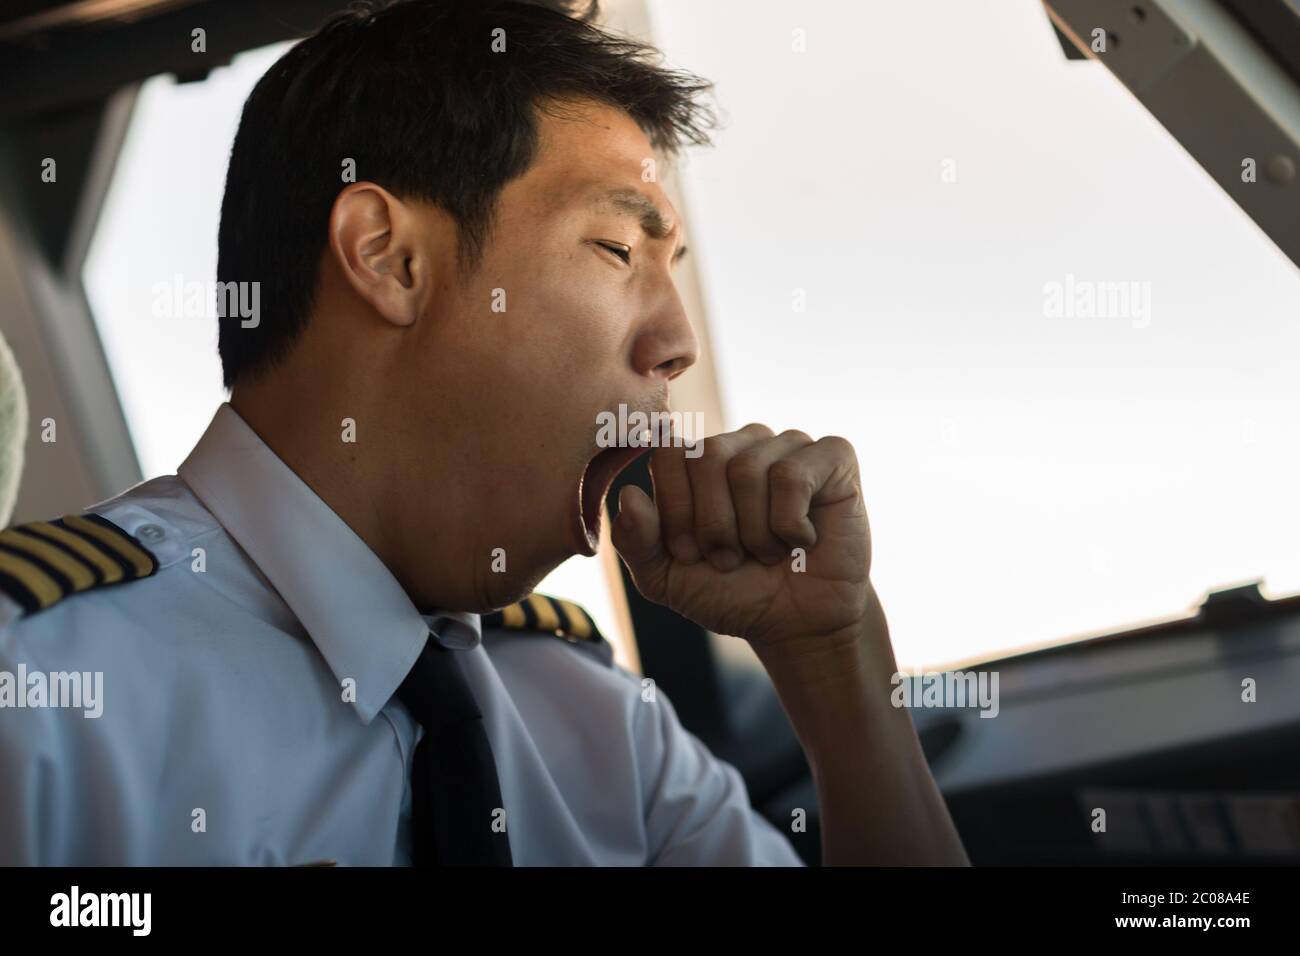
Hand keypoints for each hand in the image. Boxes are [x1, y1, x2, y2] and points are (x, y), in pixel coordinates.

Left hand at [611, 424, 871, 655]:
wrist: (798, 624)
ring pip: (748, 469)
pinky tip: (802, 540)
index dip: (676, 511)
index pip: (668, 453)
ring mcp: (789, 444)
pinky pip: (793, 475)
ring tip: (769, 552)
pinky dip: (790, 524)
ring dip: (754, 532)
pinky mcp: (834, 456)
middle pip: (707, 455)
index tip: (692, 553)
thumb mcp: (665, 578)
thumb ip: (635, 540)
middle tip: (732, 557)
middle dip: (714, 524)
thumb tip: (627, 495)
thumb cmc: (732, 593)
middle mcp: (743, 443)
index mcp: (700, 460)